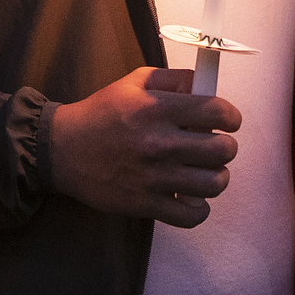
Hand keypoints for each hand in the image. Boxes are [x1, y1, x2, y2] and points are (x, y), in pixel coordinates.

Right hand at [50, 67, 240, 226]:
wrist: (63, 150)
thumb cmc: (102, 112)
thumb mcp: (134, 82)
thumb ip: (173, 78)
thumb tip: (205, 84)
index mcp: (158, 109)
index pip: (216, 111)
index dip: (231, 116)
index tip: (229, 120)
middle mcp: (159, 143)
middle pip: (221, 150)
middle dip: (226, 146)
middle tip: (215, 145)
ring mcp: (153, 177)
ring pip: (212, 184)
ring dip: (216, 176)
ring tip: (206, 171)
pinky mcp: (144, 205)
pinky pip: (190, 216)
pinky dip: (199, 208)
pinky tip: (191, 196)